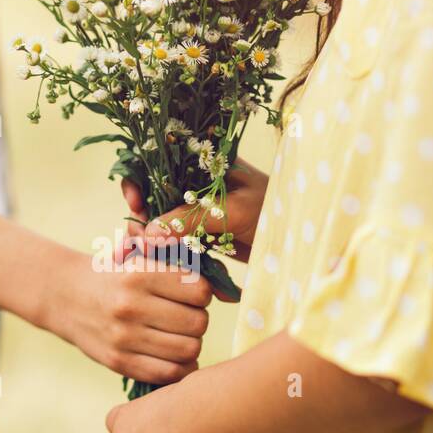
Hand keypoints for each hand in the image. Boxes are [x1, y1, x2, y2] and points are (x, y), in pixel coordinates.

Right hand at [49, 250, 211, 385]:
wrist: (64, 296)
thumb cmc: (114, 274)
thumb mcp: (140, 258)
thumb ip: (180, 268)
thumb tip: (230, 293)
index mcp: (138, 274)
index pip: (198, 291)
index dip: (202, 293)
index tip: (191, 294)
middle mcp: (131, 306)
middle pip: (198, 323)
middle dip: (198, 320)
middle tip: (186, 317)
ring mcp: (124, 338)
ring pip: (189, 350)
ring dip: (191, 344)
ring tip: (179, 336)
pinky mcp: (119, 362)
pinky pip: (169, 373)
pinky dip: (180, 367)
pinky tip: (173, 355)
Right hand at [119, 160, 268, 268]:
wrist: (299, 238)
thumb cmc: (273, 210)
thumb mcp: (231, 211)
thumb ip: (189, 219)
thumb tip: (148, 235)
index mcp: (200, 164)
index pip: (155, 164)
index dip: (137, 181)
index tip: (133, 203)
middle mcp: (194, 185)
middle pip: (152, 198)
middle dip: (141, 219)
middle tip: (137, 242)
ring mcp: (198, 212)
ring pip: (161, 224)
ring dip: (151, 242)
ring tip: (146, 258)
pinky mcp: (204, 236)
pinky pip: (177, 243)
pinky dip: (168, 255)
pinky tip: (163, 268)